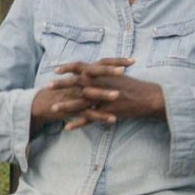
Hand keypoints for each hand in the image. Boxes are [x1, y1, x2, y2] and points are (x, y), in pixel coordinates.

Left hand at [42, 57, 165, 129]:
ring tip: (53, 108)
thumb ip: (104, 73)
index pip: (80, 67)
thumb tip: (94, 70)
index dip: (67, 68)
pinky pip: (89, 119)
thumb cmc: (134, 86)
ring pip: (80, 103)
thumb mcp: (118, 75)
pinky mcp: (106, 112)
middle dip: (61, 85)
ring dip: (65, 106)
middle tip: (47, 87)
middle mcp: (100, 84)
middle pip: (76, 84)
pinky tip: (67, 128)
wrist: (148, 97)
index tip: (56, 69)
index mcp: (102, 74)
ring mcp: (102, 99)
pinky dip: (78, 123)